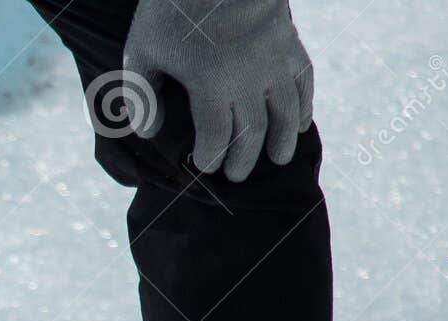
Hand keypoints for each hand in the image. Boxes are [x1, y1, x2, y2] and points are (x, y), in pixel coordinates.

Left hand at [124, 0, 314, 181]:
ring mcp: (275, 60)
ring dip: (282, 141)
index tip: (205, 167)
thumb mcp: (141, 50)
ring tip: (277, 160)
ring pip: (287, 113)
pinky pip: (305, 82)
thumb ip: (141, 95)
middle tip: (235, 176)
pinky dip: (306, 106)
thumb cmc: (173, 9)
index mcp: (212, 83)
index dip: (212, 157)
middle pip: (253, 133)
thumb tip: (149, 134)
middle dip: (243, 159)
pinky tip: (303, 123)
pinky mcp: (290, 42)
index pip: (217, 137)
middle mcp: (250, 78)